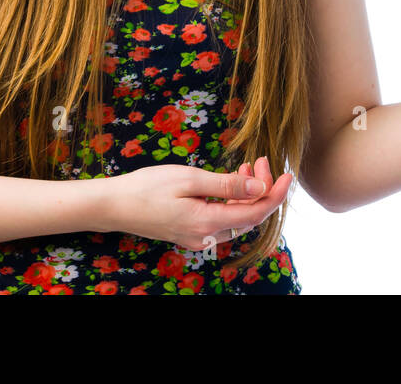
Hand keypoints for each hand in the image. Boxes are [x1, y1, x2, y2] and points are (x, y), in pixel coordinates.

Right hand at [101, 158, 292, 250]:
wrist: (113, 205)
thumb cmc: (147, 188)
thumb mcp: (190, 179)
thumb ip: (227, 186)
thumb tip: (260, 189)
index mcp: (208, 223)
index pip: (256, 213)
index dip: (276, 194)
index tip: (287, 173)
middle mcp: (207, 237)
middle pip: (249, 217)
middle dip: (262, 190)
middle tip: (261, 162)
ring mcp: (198, 238)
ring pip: (237, 219)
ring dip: (247, 195)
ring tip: (246, 168)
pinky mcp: (191, 233)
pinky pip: (222, 220)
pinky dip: (232, 201)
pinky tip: (230, 182)